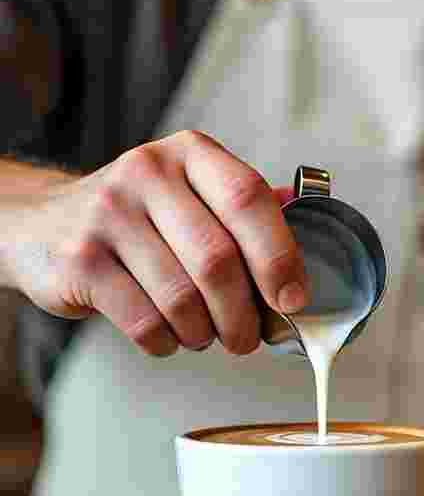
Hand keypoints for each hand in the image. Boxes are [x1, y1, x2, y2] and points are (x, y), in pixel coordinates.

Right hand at [0, 131, 307, 356]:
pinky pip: (144, 321)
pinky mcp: (81, 259)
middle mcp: (148, 173)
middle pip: (218, 259)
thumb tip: (310, 215)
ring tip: (208, 336)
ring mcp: (109, 214)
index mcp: (191, 153)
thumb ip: (247, 205)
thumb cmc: (140, 216)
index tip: (294, 299)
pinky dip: (168, 342)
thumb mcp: (193, 191)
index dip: (279, 255)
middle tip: (250, 338)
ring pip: (182, 298)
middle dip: (244, 313)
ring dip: (206, 333)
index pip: (249, 199)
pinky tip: (170, 337)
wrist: (40, 224)